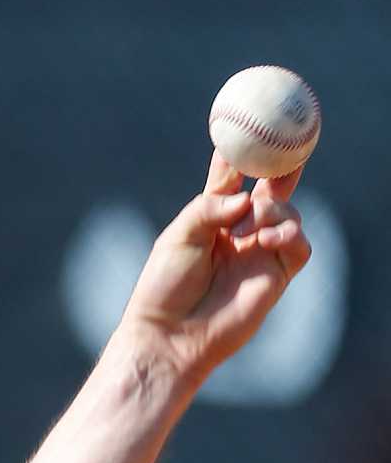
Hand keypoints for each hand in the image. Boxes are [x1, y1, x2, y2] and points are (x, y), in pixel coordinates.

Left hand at [117, 149, 311, 385]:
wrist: (169, 337)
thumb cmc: (164, 287)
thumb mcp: (180, 235)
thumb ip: (211, 206)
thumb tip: (247, 198)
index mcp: (213, 218)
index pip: (236, 177)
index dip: (244, 152)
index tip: (247, 125)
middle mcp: (240, 232)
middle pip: (271, 188)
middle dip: (282, 164)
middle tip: (287, 142)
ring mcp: (259, 254)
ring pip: (286, 213)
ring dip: (271, 210)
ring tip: (245, 229)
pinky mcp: (274, 277)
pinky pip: (299, 246)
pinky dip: (289, 234)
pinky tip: (267, 239)